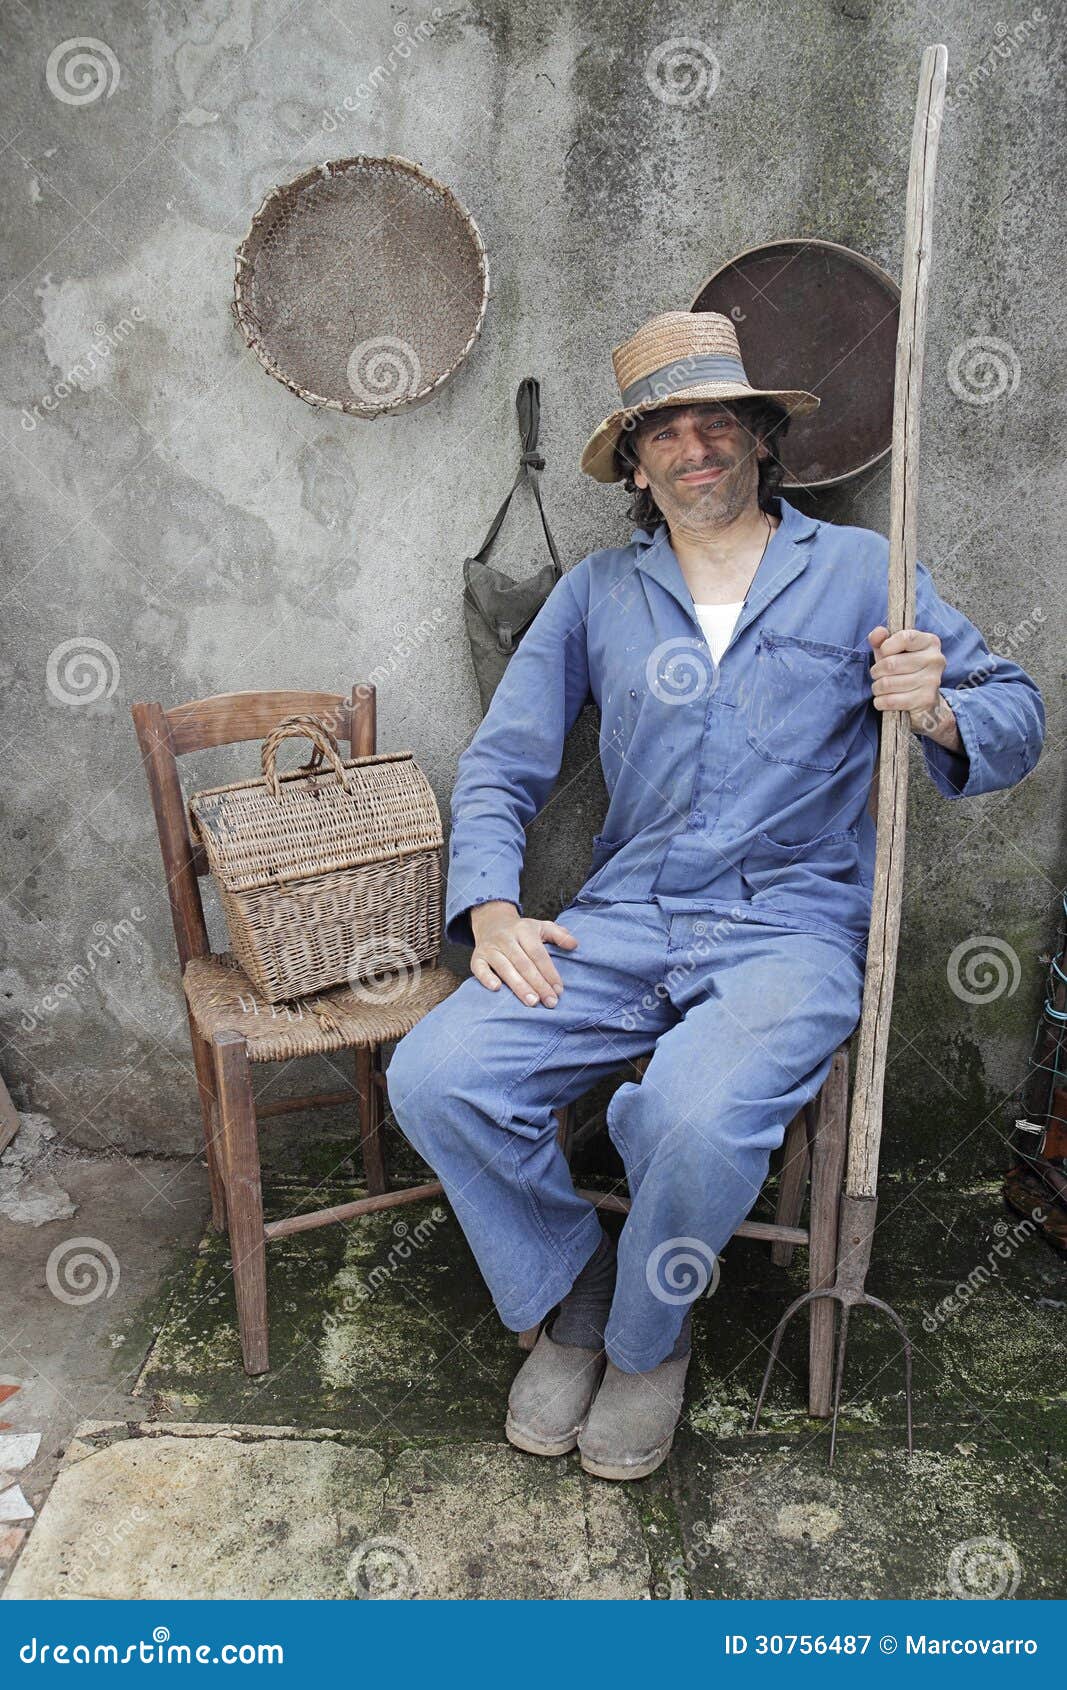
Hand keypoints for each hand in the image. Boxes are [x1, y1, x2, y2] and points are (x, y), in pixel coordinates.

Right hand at [469, 904, 578, 1005]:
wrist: (491, 922)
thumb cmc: (522, 931)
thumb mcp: (542, 926)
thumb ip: (560, 935)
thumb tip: (574, 945)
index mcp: (524, 930)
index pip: (538, 954)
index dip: (549, 972)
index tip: (559, 990)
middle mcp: (506, 938)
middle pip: (524, 963)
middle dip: (538, 984)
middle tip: (549, 1002)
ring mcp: (490, 948)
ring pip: (505, 968)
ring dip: (519, 986)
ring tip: (532, 1002)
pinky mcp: (476, 957)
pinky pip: (479, 968)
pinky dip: (486, 978)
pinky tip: (497, 989)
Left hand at [866, 624, 958, 744]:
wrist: (923, 700)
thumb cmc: (904, 669)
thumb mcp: (892, 651)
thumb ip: (881, 639)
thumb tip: (878, 633)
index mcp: (930, 642)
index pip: (904, 638)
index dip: (886, 647)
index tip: (883, 653)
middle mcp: (935, 659)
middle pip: (891, 663)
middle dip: (876, 671)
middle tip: (877, 675)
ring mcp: (932, 680)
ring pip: (888, 683)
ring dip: (877, 687)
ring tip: (880, 687)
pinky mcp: (926, 699)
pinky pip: (891, 700)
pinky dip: (880, 701)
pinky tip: (883, 700)